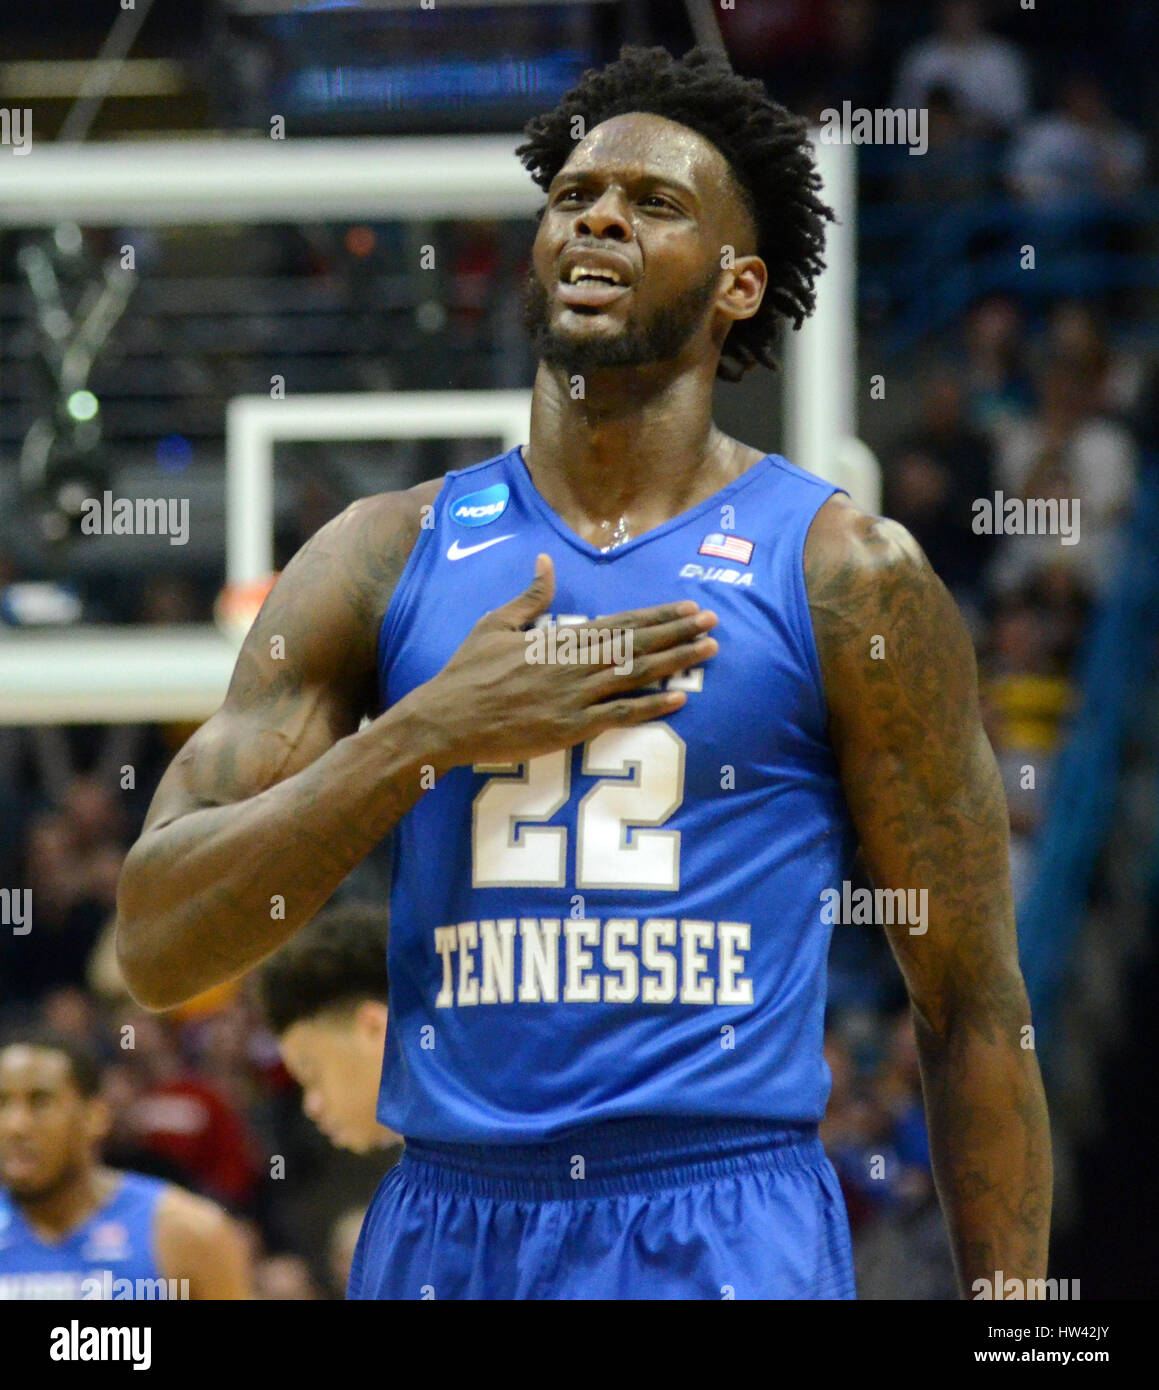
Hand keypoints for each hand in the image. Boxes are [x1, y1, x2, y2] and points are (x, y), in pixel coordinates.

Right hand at [413, 554, 717, 769]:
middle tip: (714, 623)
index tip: (688, 607)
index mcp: (559, 637)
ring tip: (708, 652)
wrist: (447, 719)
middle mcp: (574, 663)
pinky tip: (679, 698)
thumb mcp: (495, 624)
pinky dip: (651, 706)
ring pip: (637, 674)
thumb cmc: (467, 672)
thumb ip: (529, 597)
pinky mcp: (571, 728)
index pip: (620, 621)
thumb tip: (546, 561)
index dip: (657, 614)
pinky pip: (620, 715)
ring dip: (676, 662)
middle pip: (638, 643)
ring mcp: (575, 696)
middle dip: (678, 632)